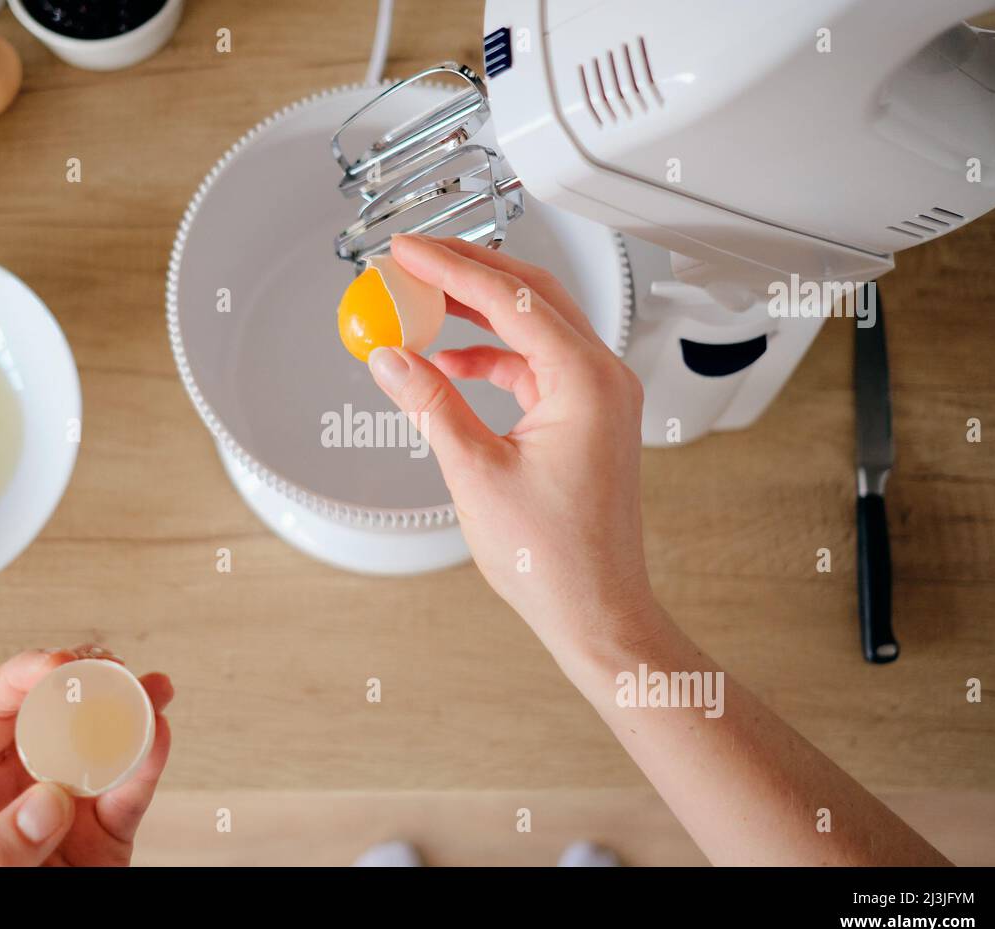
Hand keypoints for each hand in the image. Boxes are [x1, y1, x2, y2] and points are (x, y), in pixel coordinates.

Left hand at [0, 645, 172, 866]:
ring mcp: (68, 806)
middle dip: (85, 680)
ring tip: (153, 688)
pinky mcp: (108, 834)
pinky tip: (159, 735)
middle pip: (53, 712)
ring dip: (131, 709)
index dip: (23, 676)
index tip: (58, 667)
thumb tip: (50, 799)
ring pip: (102, 743)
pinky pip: (130, 791)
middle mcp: (21, 784)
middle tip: (110, 669)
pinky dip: (149, 763)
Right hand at [368, 234, 655, 658]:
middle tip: (412, 262)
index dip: (450, 268)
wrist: (597, 610)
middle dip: (467, 272)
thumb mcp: (475, 472)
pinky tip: (449, 362)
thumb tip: (392, 358)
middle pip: (530, 296)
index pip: (510, 299)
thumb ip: (431, 403)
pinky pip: (536, 364)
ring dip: (477, 313)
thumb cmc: (555, 559)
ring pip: (533, 327)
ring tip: (420, 308)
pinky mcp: (587, 416)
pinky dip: (492, 356)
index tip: (407, 251)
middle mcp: (602, 378)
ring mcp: (599, 396)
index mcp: (585, 381)